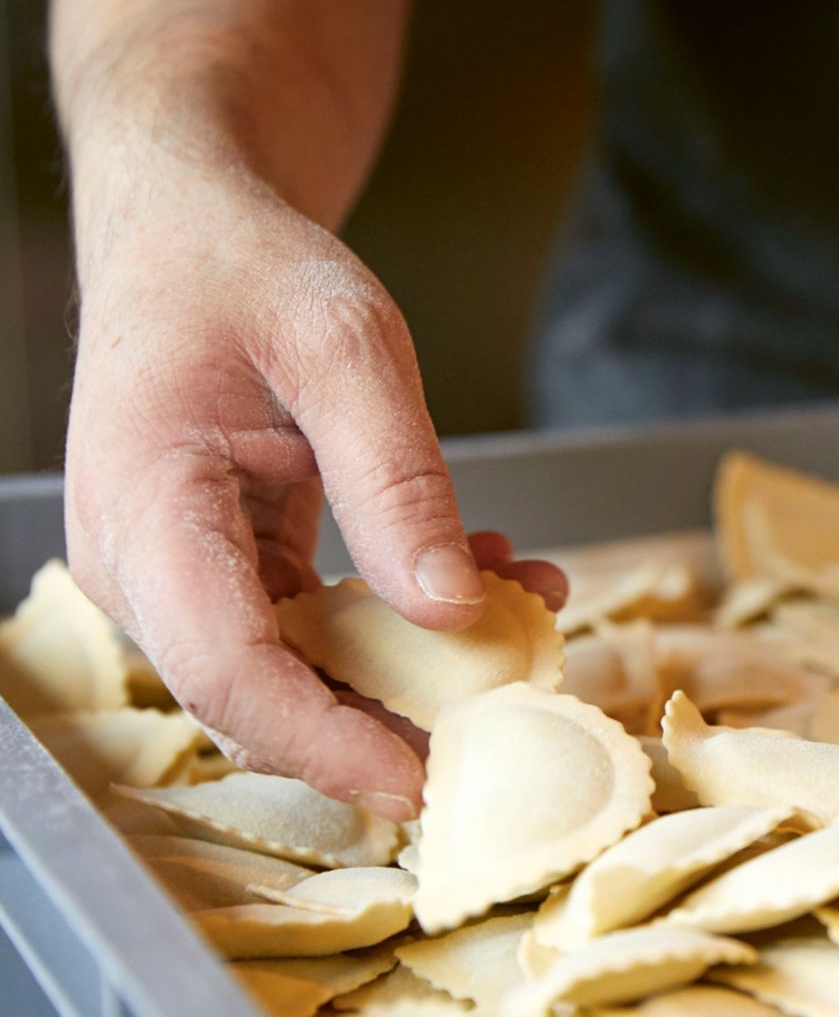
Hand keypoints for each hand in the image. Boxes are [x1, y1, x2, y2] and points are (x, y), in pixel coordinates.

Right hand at [67, 166, 565, 819]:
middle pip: (256, 695)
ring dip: (408, 662)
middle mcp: (141, 563)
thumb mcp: (345, 347)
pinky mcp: (217, 571)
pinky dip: (393, 620)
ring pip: (290, 672)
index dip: (323, 740)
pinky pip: (306, 630)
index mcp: (147, 504)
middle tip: (506, 698)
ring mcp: (174, 576)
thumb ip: (397, 482)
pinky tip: (476, 577)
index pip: (224, 668)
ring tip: (519, 605)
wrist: (189, 238)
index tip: (417, 778)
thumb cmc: (245, 270)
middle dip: (385, 714)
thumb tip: (451, 609)